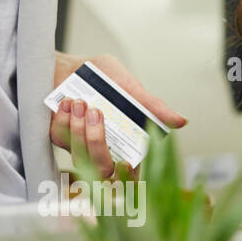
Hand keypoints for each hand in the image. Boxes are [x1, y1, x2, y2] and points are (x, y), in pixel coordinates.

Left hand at [50, 52, 187, 178]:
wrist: (68, 62)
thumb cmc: (101, 76)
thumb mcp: (130, 87)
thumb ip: (152, 106)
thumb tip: (182, 121)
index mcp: (125, 142)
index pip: (132, 175)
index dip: (130, 177)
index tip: (126, 163)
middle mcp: (103, 149)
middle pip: (102, 170)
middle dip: (96, 143)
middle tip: (97, 113)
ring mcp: (79, 146)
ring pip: (80, 156)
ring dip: (79, 129)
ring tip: (81, 101)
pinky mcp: (59, 136)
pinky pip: (60, 137)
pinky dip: (64, 118)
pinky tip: (68, 102)